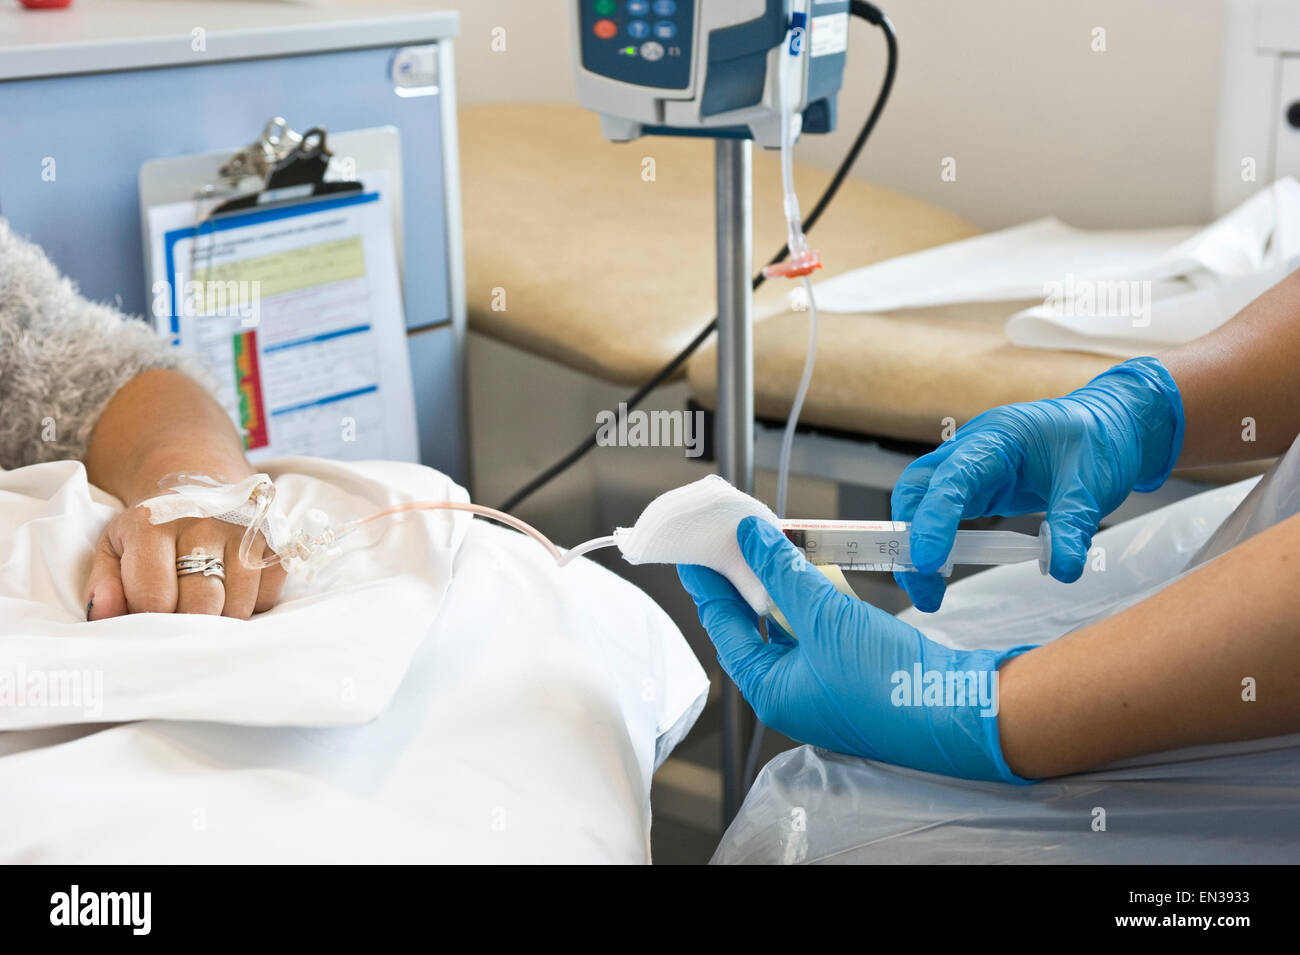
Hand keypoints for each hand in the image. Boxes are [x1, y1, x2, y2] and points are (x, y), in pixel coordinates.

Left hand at [83, 369, 286, 619]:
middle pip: (201, 607)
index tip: (147, 610)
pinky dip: (250, 603)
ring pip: (239, 608)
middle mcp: (204, 523)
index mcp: (154, 523)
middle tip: (178, 613)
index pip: (154, 598)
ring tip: (204, 599)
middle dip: (188, 623)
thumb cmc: (152, 523)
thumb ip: (103, 582)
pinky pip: (268, 597)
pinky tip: (232, 587)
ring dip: (221, 616)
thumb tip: (101, 615)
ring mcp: (246, 531)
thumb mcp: (114, 544)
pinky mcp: (276, 539)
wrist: (197, 473)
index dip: (148, 617)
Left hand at [679, 517, 1033, 782]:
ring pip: (791, 627)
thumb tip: (749, 539)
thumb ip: (782, 573)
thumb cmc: (888, 682)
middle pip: (754, 628)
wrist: (960, 710)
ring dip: (783, 587)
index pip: (725, 629)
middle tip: (734, 540)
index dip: (710, 586)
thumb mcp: (825, 617)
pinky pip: (822, 631)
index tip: (697, 553)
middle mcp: (793, 694)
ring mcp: (825, 686)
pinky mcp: (855, 675)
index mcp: (771, 692)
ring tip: (771, 544)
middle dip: (746, 581)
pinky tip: (816, 570)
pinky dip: (815, 600)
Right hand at [891, 356, 1184, 610]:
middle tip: (923, 587)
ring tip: (927, 590)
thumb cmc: (1099, 443)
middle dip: (909, 536)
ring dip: (914, 543)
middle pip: (917, 489)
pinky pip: (940, 512)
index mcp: (997, 439)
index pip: (951, 479)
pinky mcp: (975, 488)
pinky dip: (933, 541)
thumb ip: (1074, 523)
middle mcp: (970, 450)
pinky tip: (939, 572)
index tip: (928, 562)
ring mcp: (968, 469)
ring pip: (920, 501)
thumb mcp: (1093, 483)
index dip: (933, 519)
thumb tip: (1061, 570)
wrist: (1108, 427)